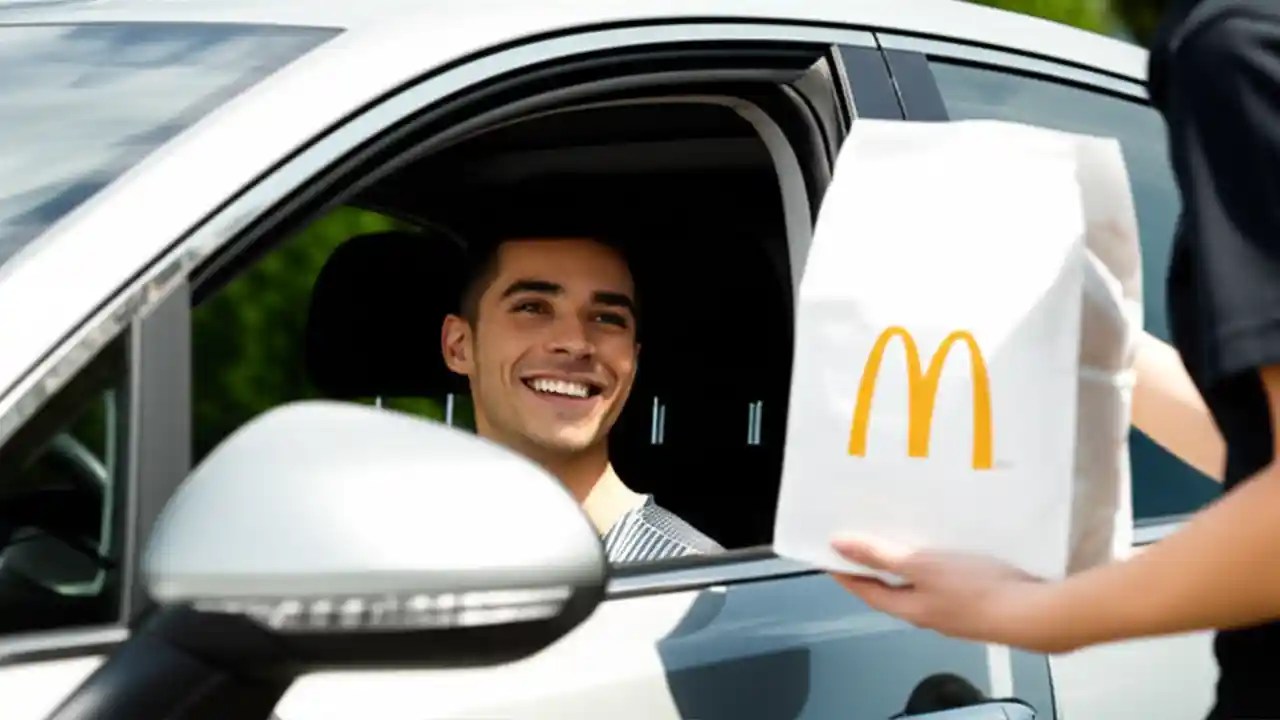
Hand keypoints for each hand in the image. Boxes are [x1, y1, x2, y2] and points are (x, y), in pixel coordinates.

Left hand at [829, 536, 1070, 652]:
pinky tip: (948, 547)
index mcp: (911, 609)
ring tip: (903, 536)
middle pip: (894, 590)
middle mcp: (931, 613)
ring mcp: (957, 609)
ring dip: (910, 563)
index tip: (830, 556)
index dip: (846, 573)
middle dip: (878, 567)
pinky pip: (950, 579)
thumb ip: (881, 555)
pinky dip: (939, 562)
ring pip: (924, 584)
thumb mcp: (921, 566)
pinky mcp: (980, 599)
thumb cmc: (977, 591)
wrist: (1034, 612)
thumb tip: (839, 546)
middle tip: (863, 542)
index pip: (867, 591)